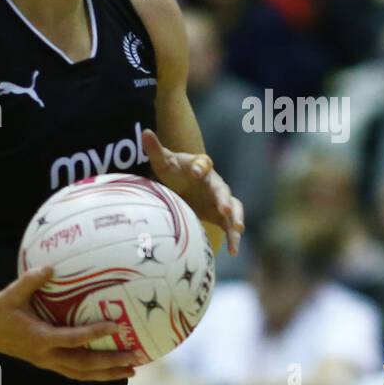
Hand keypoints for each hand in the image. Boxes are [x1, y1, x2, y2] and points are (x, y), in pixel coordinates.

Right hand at [0, 267, 139, 380]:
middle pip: (84, 364)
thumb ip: (31, 280)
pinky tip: (112, 370)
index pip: (73, 339)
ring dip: (108, 373)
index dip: (94, 333)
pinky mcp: (48, 364)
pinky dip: (95, 373)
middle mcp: (47, 356)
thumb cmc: (0, 310)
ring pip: (82, 374)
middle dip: (111, 363)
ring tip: (132, 369)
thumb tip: (51, 267)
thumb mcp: (11, 293)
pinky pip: (75, 372)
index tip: (116, 326)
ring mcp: (48, 363)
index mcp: (40, 338)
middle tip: (136, 357)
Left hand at [140, 127, 244, 254]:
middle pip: (223, 189)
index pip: (203, 163)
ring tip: (237, 230)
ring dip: (236, 218)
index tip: (197, 171)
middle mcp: (214, 182)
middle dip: (224, 199)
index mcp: (201, 166)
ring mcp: (221, 199)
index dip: (201, 167)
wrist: (182, 186)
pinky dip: (234, 237)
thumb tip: (146, 132)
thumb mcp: (163, 163)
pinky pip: (231, 226)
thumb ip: (155, 150)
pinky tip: (234, 251)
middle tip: (225, 209)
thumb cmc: (173, 172)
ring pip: (234, 207)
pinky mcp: (221, 215)